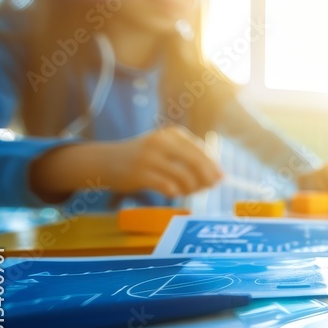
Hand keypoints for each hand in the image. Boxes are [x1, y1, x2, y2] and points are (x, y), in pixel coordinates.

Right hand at [103, 126, 221, 196]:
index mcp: (172, 134)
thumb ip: (190, 158)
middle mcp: (162, 141)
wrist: (107, 161)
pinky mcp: (139, 173)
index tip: (220, 179)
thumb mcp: (167, 149)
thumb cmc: (144, 158)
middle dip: (206, 178)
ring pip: (183, 177)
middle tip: (209, 189)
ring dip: (190, 189)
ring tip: (185, 191)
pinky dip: (175, 193)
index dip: (213, 166)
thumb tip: (217, 176)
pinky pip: (168, 187)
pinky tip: (173, 193)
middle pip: (196, 162)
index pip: (202, 150)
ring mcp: (149, 157)